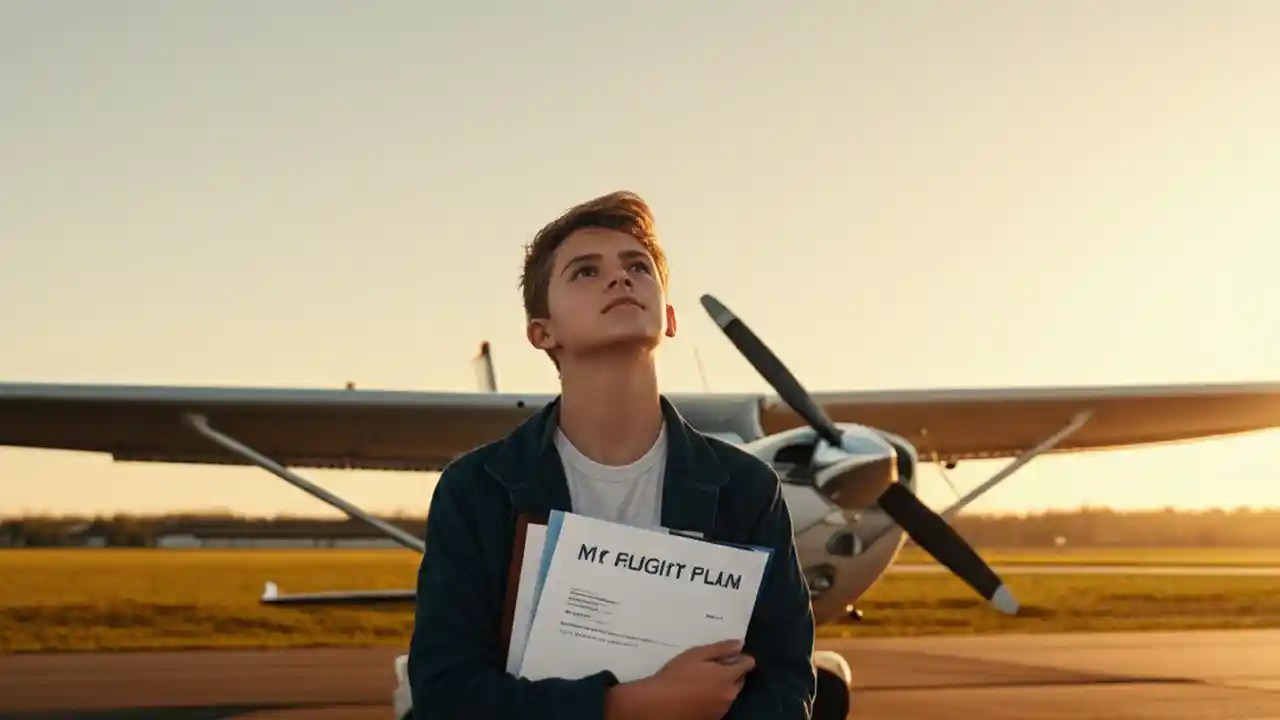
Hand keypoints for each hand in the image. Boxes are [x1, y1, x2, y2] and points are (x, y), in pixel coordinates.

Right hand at [605, 640, 754, 719]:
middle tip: (710, 667)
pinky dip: (714, 698)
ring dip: (723, 686)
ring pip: (730, 693)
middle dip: (731, 672)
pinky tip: (698, 695)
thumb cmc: (676, 675)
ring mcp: (722, 709)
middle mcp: (730, 695)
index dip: (740, 657)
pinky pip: (720, 704)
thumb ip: (720, 649)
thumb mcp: (696, 655)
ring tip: (701, 681)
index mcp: (727, 677)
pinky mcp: (713, 718)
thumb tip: (739, 644)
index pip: (748, 664)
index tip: (727, 655)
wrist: (658, 704)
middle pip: (740, 679)